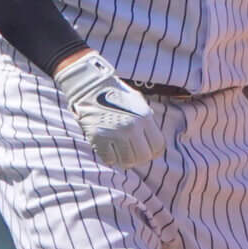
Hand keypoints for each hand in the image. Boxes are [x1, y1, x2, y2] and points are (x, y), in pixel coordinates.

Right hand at [53, 49, 164, 167]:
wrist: (89, 87)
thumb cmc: (114, 95)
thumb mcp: (137, 102)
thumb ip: (147, 119)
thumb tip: (152, 140)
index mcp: (145, 116)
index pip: (158, 146)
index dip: (153, 153)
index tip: (147, 153)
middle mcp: (132, 126)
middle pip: (143, 157)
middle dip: (139, 159)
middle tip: (132, 155)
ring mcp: (115, 133)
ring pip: (127, 161)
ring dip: (124, 160)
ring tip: (120, 154)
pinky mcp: (99, 138)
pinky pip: (110, 159)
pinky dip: (110, 158)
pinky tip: (108, 150)